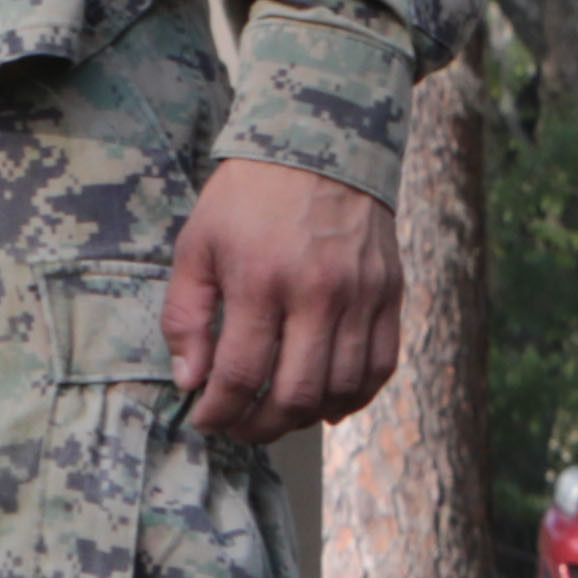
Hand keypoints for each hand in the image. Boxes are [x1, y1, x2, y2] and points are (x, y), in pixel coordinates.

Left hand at [172, 158, 403, 441]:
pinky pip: (380, 367)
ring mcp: (362, 298)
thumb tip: (189, 380)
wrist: (320, 149)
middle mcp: (318, 295)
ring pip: (341, 388)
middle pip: (295, 393)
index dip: (220, 411)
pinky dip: (353, 397)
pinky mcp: (392, 297)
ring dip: (304, 418)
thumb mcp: (196, 246)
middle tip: (238, 428)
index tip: (204, 420)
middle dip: (260, 426)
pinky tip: (324, 404)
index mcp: (260, 281)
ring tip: (274, 417)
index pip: (241, 374)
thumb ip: (186, 315)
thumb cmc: (246, 201)